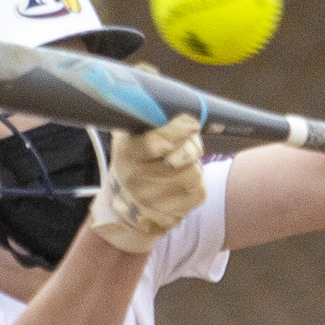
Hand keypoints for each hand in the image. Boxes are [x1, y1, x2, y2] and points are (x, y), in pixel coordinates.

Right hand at [89, 112, 205, 253]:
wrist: (125, 207)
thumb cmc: (133, 163)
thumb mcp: (129, 138)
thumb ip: (146, 121)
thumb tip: (174, 112)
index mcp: (128, 154)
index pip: (159, 142)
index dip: (180, 130)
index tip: (190, 124)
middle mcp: (138, 180)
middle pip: (184, 158)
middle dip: (191, 147)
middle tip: (186, 144)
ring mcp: (155, 201)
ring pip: (195, 174)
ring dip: (193, 166)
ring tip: (181, 165)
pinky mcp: (173, 213)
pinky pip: (199, 191)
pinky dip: (197, 184)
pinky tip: (182, 181)